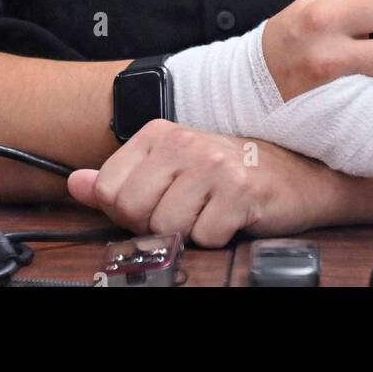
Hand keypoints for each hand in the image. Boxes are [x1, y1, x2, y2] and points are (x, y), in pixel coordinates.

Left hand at [66, 117, 347, 246]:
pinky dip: (218, 237)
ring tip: (209, 212)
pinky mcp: (240, 191)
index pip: (110, 190)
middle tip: (186, 211)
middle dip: (157, 225)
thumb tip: (76, 183)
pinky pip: (206, 237)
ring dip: (190, 232)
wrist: (296, 174)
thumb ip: (119, 177)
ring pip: (168, 228)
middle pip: (135, 211)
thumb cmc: (231, 171)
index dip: (129, 211)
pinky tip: (230, 218)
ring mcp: (213, 165)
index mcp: (159, 134)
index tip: (157, 203)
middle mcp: (184, 142)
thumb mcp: (169, 168)